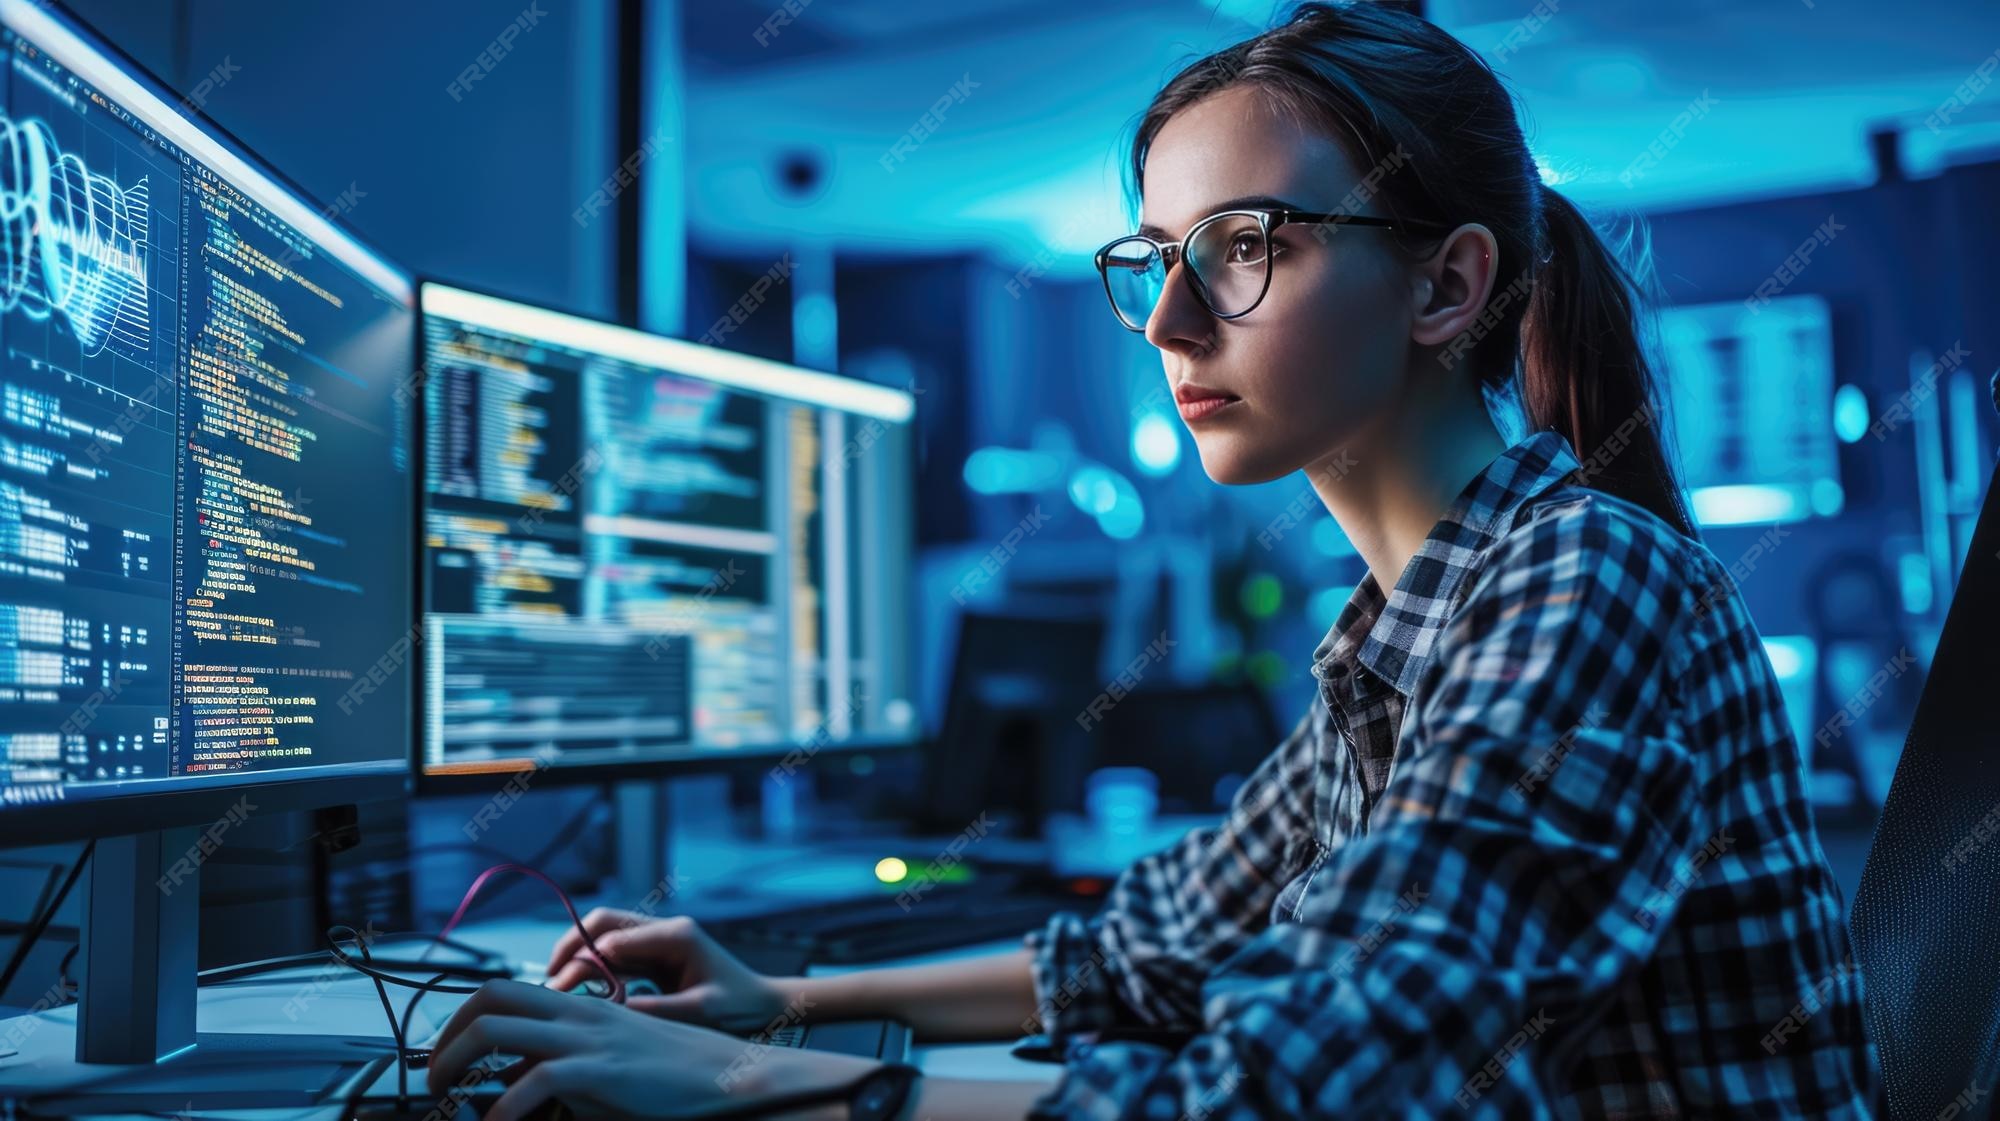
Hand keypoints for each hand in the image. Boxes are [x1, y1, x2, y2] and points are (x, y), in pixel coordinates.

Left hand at [426, 979, 877, 1120]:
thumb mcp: (616, 1057)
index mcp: (584, 1008)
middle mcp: (579, 1014)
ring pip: (496, 1028)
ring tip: (444, 1095)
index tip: (449, 1052)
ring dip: (455, 1062)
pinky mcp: (600, 1072)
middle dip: (448, 1034)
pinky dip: (501, 1109)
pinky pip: (531, 1082)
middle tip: (435, 1074)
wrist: (731, 1077)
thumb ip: (571, 1060)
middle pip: (490, 997)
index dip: (465, 1017)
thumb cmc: (677, 1075)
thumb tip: (522, 1084)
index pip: (506, 990)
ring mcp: (588, 1039)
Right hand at [544, 911, 790, 1031]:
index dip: (584, 958)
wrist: (763, 1003)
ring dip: (579, 957)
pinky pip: (615, 955)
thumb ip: (661, 1009)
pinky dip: (594, 969)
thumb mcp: (703, 1011)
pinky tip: (579, 991)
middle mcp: (665, 930)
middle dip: (572, 947)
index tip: (561, 985)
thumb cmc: (741, 1004)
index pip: (616, 936)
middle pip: (604, 924)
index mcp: (677, 935)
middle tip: (549, 978)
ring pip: (605, 937)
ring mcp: (658, 940)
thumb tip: (616, 1011)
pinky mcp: (655, 955)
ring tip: (556, 986)